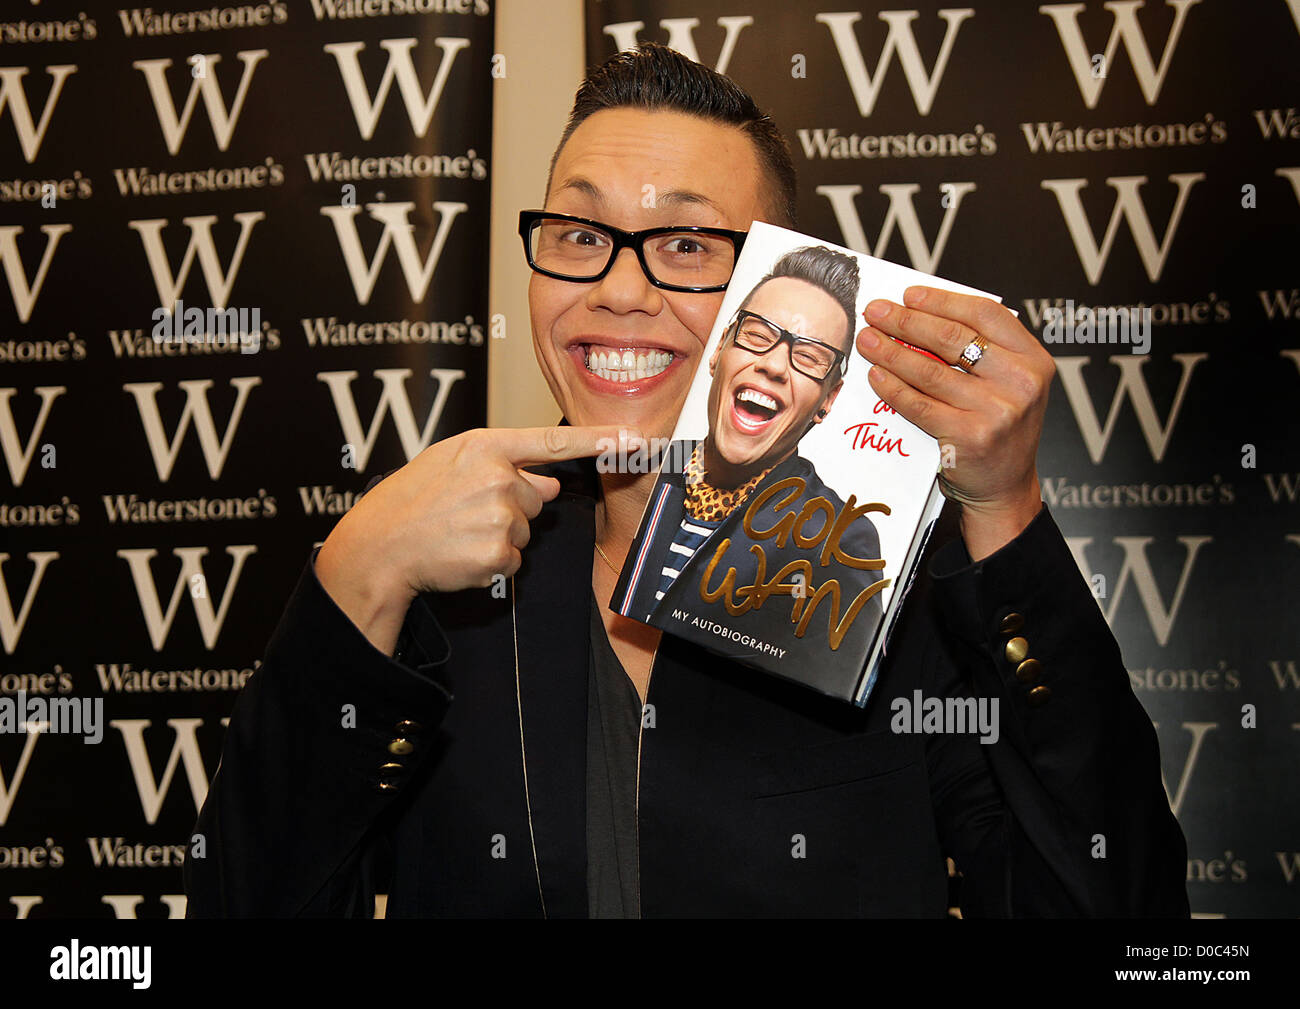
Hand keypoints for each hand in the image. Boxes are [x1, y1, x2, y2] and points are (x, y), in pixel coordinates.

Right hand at [315, 425, 634, 653]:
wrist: (379, 547)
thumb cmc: (411, 501)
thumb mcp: (448, 460)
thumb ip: (499, 461)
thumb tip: (545, 481)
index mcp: (485, 447)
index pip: (553, 442)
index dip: (599, 441)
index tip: (636, 439)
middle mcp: (498, 477)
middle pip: (540, 494)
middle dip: (514, 504)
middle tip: (468, 511)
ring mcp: (501, 516)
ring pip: (528, 528)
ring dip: (502, 533)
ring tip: (459, 532)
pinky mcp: (500, 553)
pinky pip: (516, 558)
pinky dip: (494, 560)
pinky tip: (462, 553)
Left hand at [856, 286, 1052, 558]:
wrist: (1006, 487)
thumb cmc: (999, 428)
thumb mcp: (1007, 384)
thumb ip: (980, 352)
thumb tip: (920, 315)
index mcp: (1033, 359)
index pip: (984, 314)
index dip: (942, 300)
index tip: (909, 295)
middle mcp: (1020, 382)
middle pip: (952, 337)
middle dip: (906, 321)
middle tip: (876, 312)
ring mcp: (996, 411)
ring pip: (930, 370)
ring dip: (891, 351)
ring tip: (868, 341)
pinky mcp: (969, 437)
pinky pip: (919, 405)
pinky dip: (893, 388)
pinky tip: (876, 376)